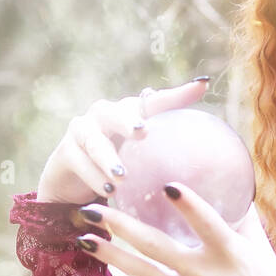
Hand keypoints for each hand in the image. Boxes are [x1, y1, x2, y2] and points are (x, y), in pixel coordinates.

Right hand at [35, 78, 210, 207]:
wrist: (73, 187)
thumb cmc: (116, 169)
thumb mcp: (143, 164)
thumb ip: (168, 153)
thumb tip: (211, 149)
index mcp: (128, 114)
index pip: (154, 102)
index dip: (178, 94)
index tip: (202, 86)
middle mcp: (103, 115)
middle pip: (115, 111)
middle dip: (128, 119)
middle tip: (142, 132)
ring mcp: (80, 131)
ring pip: (94, 140)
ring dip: (108, 158)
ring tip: (122, 177)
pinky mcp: (64, 152)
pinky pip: (78, 161)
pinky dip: (93, 176)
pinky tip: (106, 189)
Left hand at [75, 182, 275, 275]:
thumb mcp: (266, 257)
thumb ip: (247, 225)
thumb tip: (238, 193)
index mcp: (231, 254)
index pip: (208, 223)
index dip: (189, 205)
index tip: (167, 185)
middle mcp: (206, 274)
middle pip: (156, 246)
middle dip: (120, 226)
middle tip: (90, 210)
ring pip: (143, 273)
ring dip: (111, 257)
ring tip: (84, 240)